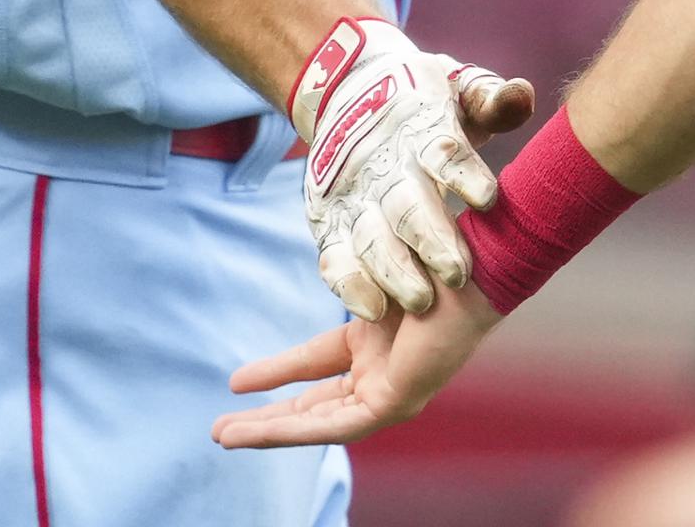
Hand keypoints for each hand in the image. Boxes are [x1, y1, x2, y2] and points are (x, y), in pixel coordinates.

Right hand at [211, 276, 501, 448]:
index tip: (238, 381)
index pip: (318, 365)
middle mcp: (383, 370)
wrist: (473, 265)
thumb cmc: (435, 258)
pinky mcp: (394, 404)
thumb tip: (329, 262)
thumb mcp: (371, 275)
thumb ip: (347, 283)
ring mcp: (390, 392)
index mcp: (378, 342)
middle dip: (265, 416)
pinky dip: (290, 430)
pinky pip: (333, 426)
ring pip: (317, 422)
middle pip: (313, 403)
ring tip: (222, 436)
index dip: (278, 372)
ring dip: (267, 431)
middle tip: (222, 427)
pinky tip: (255, 433)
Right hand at [289, 18, 534, 319]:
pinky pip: (334, 257)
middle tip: (459, 273)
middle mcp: (383, 164)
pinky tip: (374, 308)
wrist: (350, 90)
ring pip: (370, 238)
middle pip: (407, 204)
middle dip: (431, 239)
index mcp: (421, 128)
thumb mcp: (459, 87)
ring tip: (421, 301)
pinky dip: (350, 283)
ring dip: (393, 271)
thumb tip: (521, 95)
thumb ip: (491, 99)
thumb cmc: (425, 101)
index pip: (444, 151)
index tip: (488, 199)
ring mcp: (352, 195)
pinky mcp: (329, 221)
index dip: (464, 174)